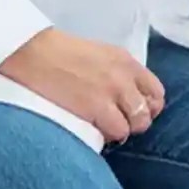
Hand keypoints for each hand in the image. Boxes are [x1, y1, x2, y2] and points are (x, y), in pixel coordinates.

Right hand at [0, 28, 163, 142]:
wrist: (32, 52)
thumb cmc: (59, 54)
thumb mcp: (99, 55)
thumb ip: (118, 73)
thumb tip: (128, 97)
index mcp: (126, 61)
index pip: (156, 92)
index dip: (148, 107)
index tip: (135, 113)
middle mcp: (124, 77)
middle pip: (147, 112)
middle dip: (134, 122)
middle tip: (116, 123)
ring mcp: (112, 93)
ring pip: (134, 125)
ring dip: (120, 130)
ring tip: (102, 127)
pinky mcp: (97, 108)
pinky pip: (116, 132)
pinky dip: (107, 136)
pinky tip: (93, 130)